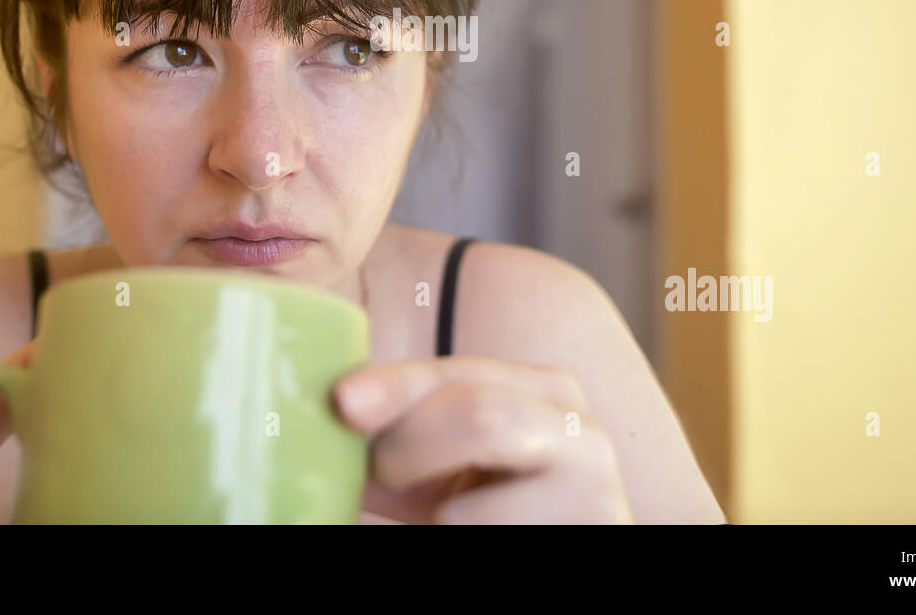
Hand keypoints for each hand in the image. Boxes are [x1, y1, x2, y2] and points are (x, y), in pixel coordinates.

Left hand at [334, 356, 633, 523]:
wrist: (561, 540)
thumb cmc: (495, 511)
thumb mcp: (448, 465)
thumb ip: (401, 433)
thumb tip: (320, 418)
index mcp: (545, 390)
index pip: (459, 375)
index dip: (397, 385)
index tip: (343, 399)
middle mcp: (581, 430)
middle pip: (478, 417)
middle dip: (409, 447)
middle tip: (384, 476)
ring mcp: (595, 493)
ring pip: (473, 506)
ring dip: (439, 517)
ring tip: (448, 519)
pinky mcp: (588, 536)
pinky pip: (485, 540)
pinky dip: (455, 539)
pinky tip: (473, 532)